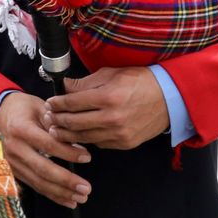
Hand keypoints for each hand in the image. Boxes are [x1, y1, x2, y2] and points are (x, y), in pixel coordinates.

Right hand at [0, 92, 90, 207]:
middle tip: (86, 188)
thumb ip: (55, 122)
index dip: (68, 152)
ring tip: (81, 197)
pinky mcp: (13, 171)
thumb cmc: (23, 108)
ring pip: (38, 181)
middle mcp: (14, 149)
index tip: (87, 157)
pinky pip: (34, 185)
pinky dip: (52, 194)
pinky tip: (68, 200)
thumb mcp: (39, 106)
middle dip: (66, 181)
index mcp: (20, 129)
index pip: (47, 144)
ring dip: (61, 192)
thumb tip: (74, 139)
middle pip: (42, 169)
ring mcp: (11, 163)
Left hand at [45, 67, 168, 149]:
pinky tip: (79, 134)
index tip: (49, 102)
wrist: (169, 99)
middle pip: (74, 122)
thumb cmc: (141, 81)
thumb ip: (86, 82)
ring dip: (67, 134)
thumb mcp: (112, 74)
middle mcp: (112, 117)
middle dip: (57, 120)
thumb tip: (65, 86)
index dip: (57, 103)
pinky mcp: (124, 144)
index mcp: (108, 96)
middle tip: (47, 117)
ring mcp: (118, 133)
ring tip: (56, 130)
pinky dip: (86, 139)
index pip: (73, 102)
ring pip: (83, 137)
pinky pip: (98, 144)